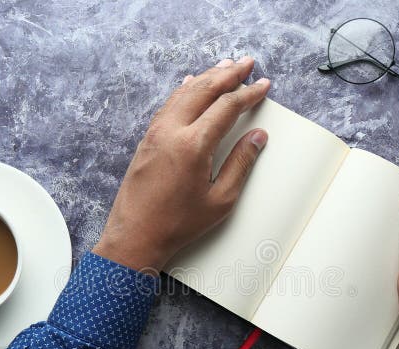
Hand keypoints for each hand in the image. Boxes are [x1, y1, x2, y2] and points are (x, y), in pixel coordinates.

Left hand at [92, 57, 270, 271]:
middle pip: (204, 90)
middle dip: (228, 74)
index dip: (248, 93)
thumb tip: (257, 137)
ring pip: (184, 93)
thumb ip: (241, 163)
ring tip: (224, 66)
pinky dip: (184, 90)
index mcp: (193, 144)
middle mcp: (171, 131)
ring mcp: (155, 133)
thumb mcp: (220, 199)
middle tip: (246, 63)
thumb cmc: (177, 224)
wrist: (135, 236)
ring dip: (206, 77)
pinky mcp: (147, 140)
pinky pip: (168, 105)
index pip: (226, 106)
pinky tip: (191, 84)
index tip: (263, 85)